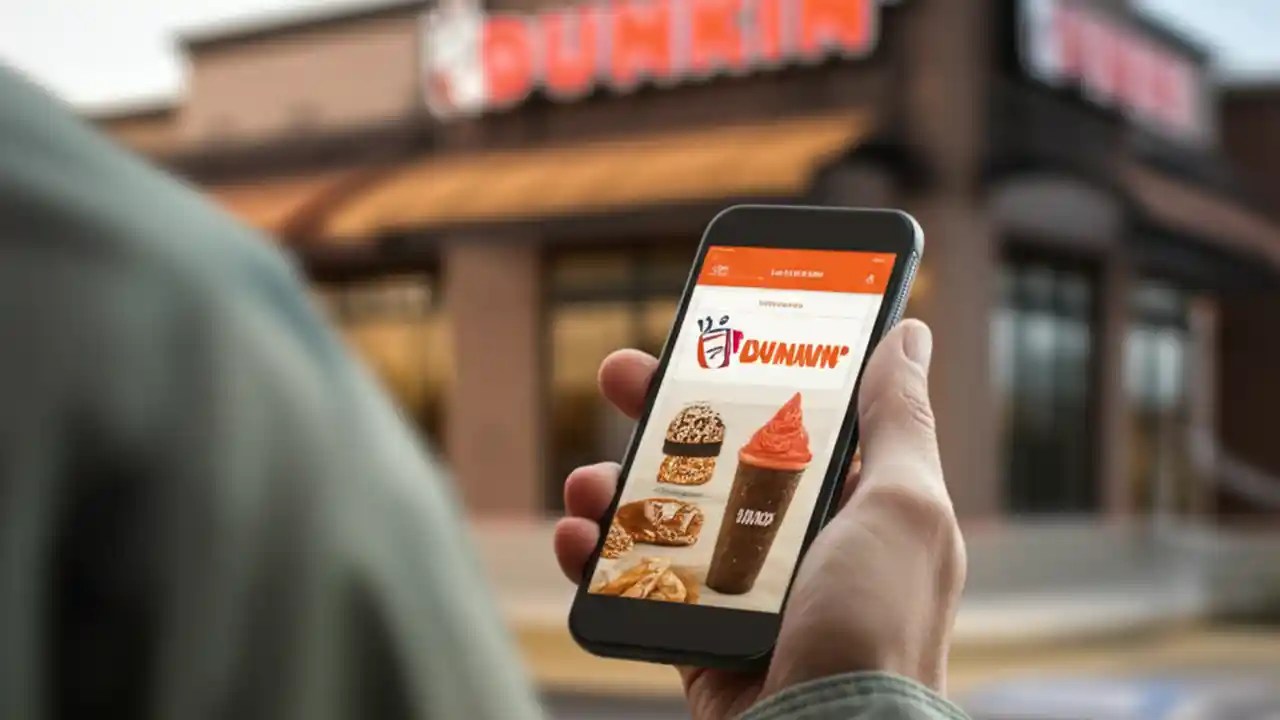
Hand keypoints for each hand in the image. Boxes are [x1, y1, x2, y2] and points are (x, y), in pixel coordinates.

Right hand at [553, 320, 965, 717]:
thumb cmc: (879, 627)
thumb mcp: (905, 508)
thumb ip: (897, 421)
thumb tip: (908, 335)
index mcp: (856, 502)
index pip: (799, 415)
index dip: (752, 370)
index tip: (708, 329)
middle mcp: (801, 541)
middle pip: (720, 455)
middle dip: (664, 410)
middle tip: (619, 373)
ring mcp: (746, 590)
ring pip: (668, 515)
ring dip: (617, 488)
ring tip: (588, 482)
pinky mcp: (700, 636)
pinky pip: (639, 584)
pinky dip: (598, 561)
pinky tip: (576, 540)